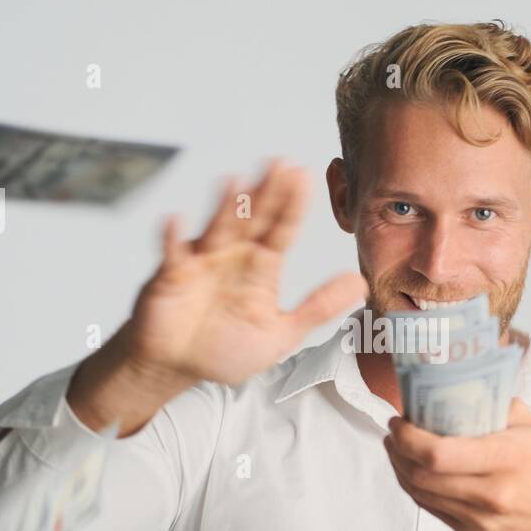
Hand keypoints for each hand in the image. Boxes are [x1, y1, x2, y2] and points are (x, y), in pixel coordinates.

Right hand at [126, 159, 367, 386]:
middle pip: (252, 220)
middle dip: (265, 193)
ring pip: (216, 229)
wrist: (179, 366)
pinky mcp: (171, 278)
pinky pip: (172, 256)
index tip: (305, 178)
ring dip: (224, 206)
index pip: (281, 230)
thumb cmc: (224, 348)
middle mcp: (233, 257)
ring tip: (237, 182)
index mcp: (261, 268)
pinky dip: (172, 239)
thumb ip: (318, 307)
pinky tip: (177, 222)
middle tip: (280, 164)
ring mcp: (201, 263)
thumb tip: (360, 284)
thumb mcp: (281, 333)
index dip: (292, 206)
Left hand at [384, 398, 530, 530]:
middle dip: (398, 450)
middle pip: (423, 475)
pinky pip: (430, 509)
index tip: (399, 421)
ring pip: (421, 493)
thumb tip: (453, 382)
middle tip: (394, 431)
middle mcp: (493, 493)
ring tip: (397, 448)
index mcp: (507, 459)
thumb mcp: (528, 426)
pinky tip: (411, 470)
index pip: (439, 453)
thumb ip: (493, 403)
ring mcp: (480, 519)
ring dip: (400, 468)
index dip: (408, 438)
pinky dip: (414, 487)